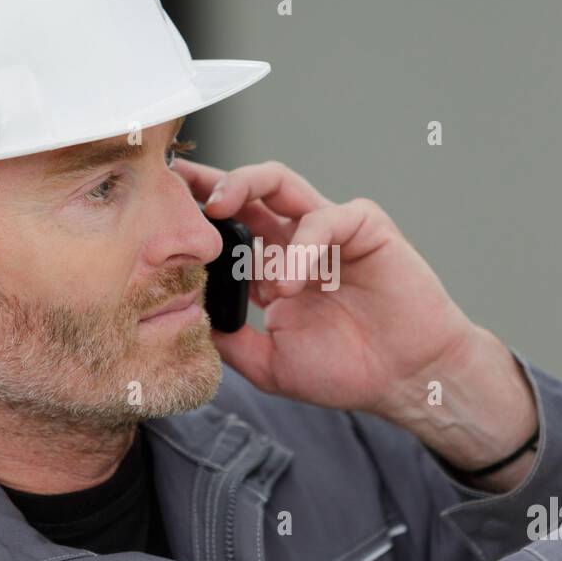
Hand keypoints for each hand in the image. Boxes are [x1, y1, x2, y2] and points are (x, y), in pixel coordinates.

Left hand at [174, 158, 536, 470]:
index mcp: (273, 266)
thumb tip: (184, 322)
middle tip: (178, 187)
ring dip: (245, 186)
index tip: (156, 210)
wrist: (405, 380)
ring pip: (282, 182)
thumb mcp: (269, 364)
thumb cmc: (348, 370)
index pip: (228, 227)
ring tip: (220, 210)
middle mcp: (297, 240)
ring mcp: (330, 229)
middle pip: (248, 190)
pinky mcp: (366, 227)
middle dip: (209, 181)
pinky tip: (290, 283)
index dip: (195, 215)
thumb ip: (231, 341)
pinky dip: (301, 247)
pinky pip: (326, 218)